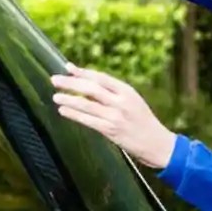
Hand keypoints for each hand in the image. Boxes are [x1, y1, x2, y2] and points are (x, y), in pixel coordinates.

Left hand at [51, 63, 176, 168]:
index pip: (100, 77)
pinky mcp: (111, 131)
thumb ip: (114, 93)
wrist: (157, 143)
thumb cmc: (143, 121)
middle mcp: (121, 101)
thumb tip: (89, 85)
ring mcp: (116, 116)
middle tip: (54, 79)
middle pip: (91, 88)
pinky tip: (63, 111)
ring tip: (55, 96)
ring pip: (87, 105)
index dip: (83, 72)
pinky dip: (74, 115)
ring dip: (69, 99)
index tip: (68, 67)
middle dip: (71, 83)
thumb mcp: (133, 101)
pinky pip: (88, 121)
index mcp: (127, 91)